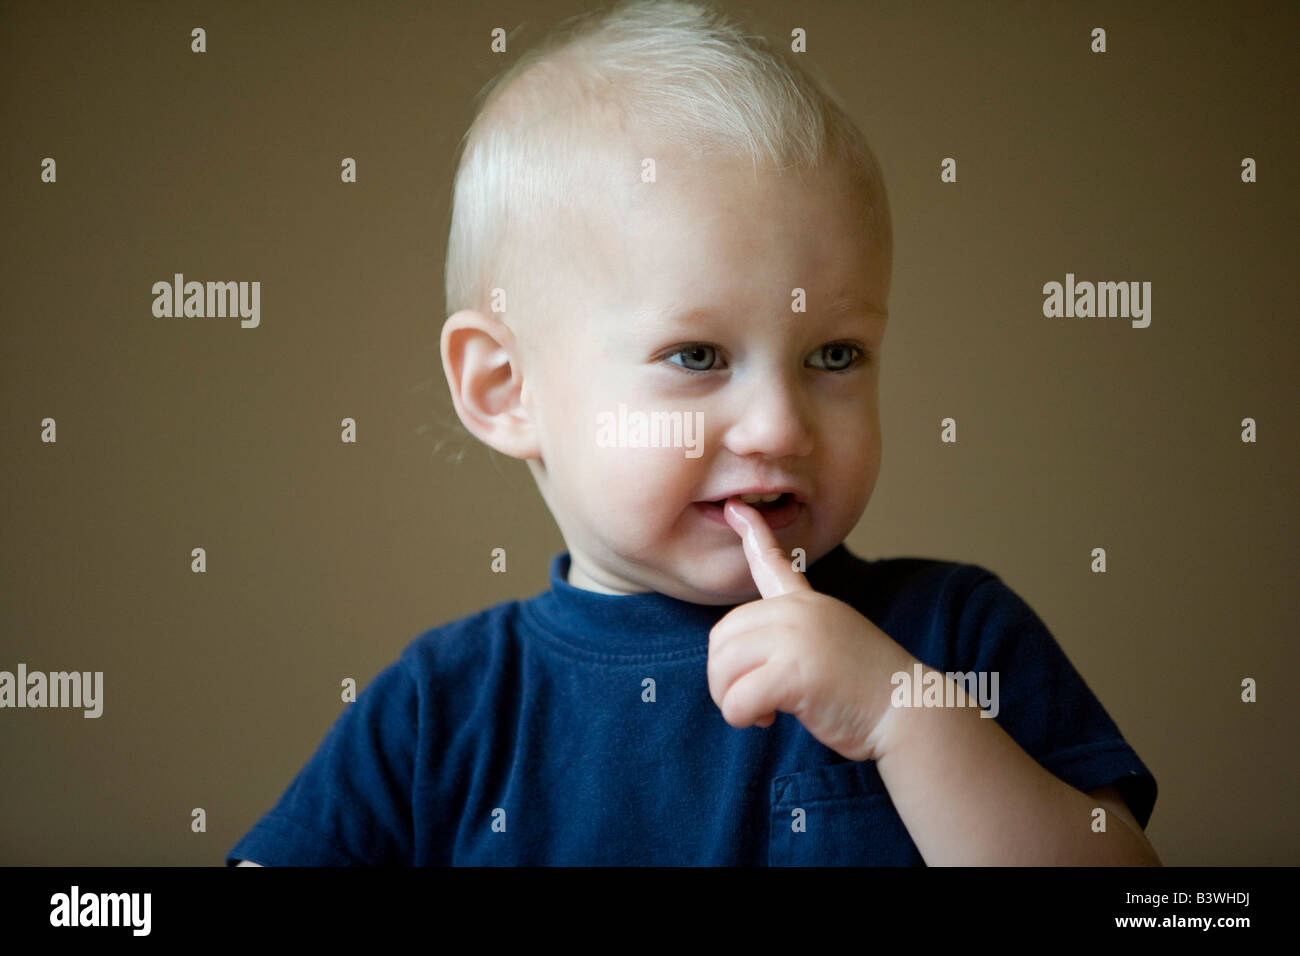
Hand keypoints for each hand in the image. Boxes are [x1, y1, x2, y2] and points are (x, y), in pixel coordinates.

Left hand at [706, 497, 917, 761]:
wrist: (910, 711)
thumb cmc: (868, 691)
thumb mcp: (832, 643)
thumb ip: (792, 636)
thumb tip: (742, 655)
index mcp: (808, 604)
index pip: (774, 563)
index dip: (753, 535)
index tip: (734, 507)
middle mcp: (798, 612)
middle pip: (721, 638)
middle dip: (725, 678)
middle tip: (755, 699)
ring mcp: (796, 638)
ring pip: (722, 669)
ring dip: (731, 700)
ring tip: (764, 711)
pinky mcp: (793, 673)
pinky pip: (736, 699)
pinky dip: (742, 717)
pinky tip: (768, 718)